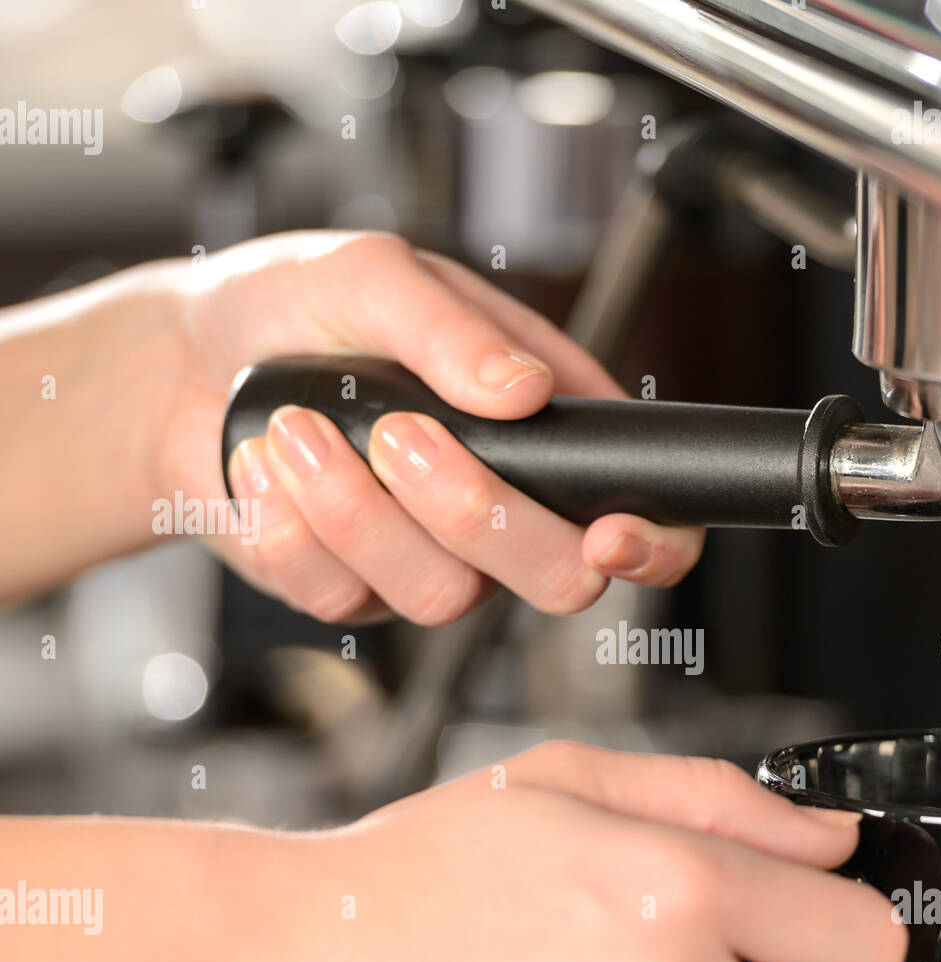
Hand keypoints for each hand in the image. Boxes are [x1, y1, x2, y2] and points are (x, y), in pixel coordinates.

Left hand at [158, 230, 703, 623]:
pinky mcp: (352, 593)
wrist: (182, 364)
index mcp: (545, 433)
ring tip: (298, 427)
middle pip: (557, 578)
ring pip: (443, 597)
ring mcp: (429, 560)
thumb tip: (524, 390)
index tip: (608, 529)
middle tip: (397, 430)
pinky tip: (265, 464)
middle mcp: (502, 511)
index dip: (650, 542)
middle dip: (473, 509)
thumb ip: (451, 329)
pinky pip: (344, 599)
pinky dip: (290, 525)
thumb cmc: (291, 309)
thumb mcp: (372, 275)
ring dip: (358, 509)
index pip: (645, 517)